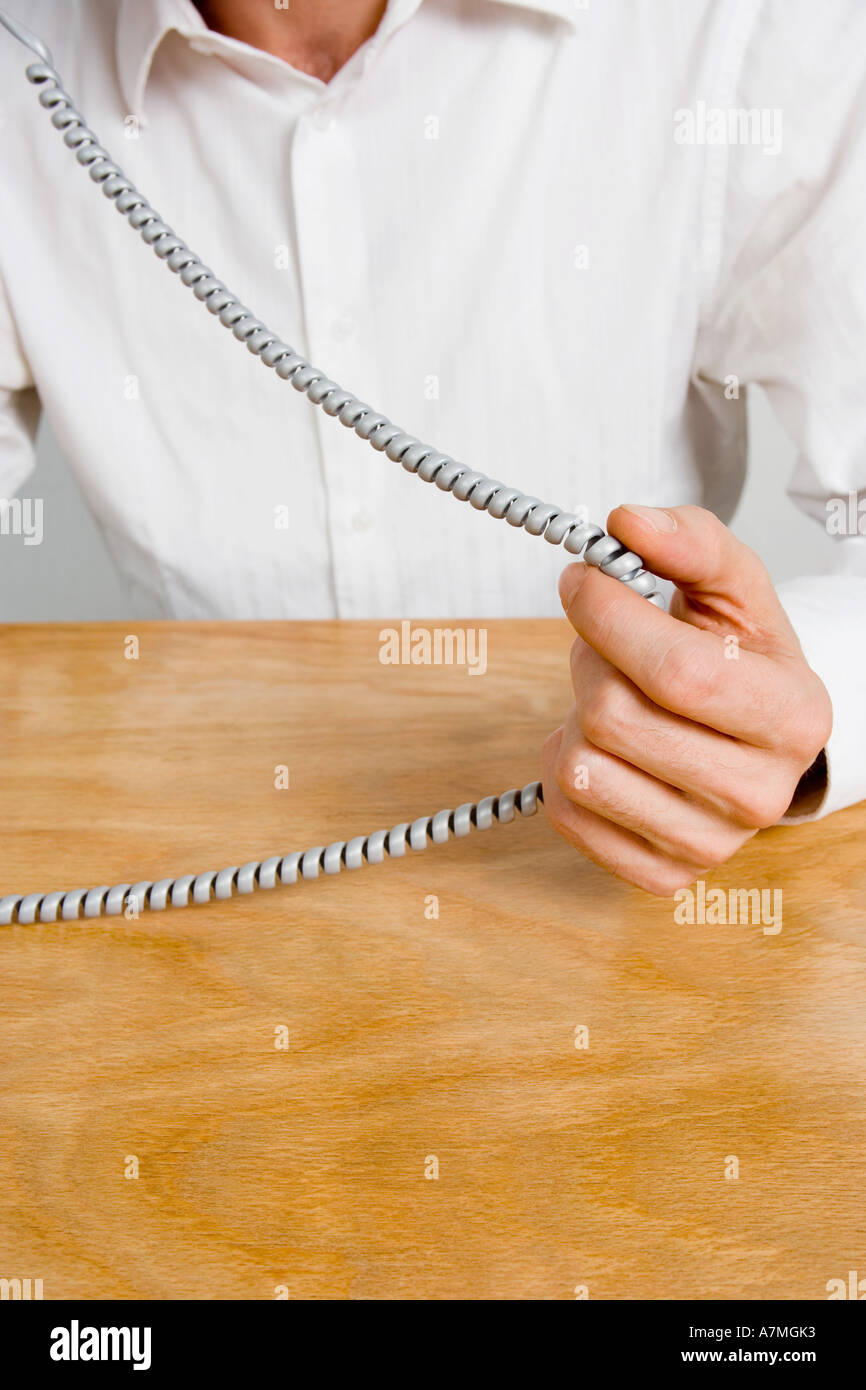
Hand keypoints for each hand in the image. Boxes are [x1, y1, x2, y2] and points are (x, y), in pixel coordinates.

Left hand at [542, 505, 832, 895]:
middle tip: (602, 643)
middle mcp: (761, 792)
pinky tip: (603, 747)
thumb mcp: (734, 588)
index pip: (679, 671)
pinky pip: (567, 814)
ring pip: (582, 767)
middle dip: (589, 660)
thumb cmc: (741, 658)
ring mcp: (711, 843)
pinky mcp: (662, 873)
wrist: (753, 737)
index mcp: (794, 716)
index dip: (609, 616)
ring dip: (575, 715)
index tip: (581, 580)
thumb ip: (690, 541)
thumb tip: (628, 522)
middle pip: (617, 717)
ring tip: (612, 697)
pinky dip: (564, 767)